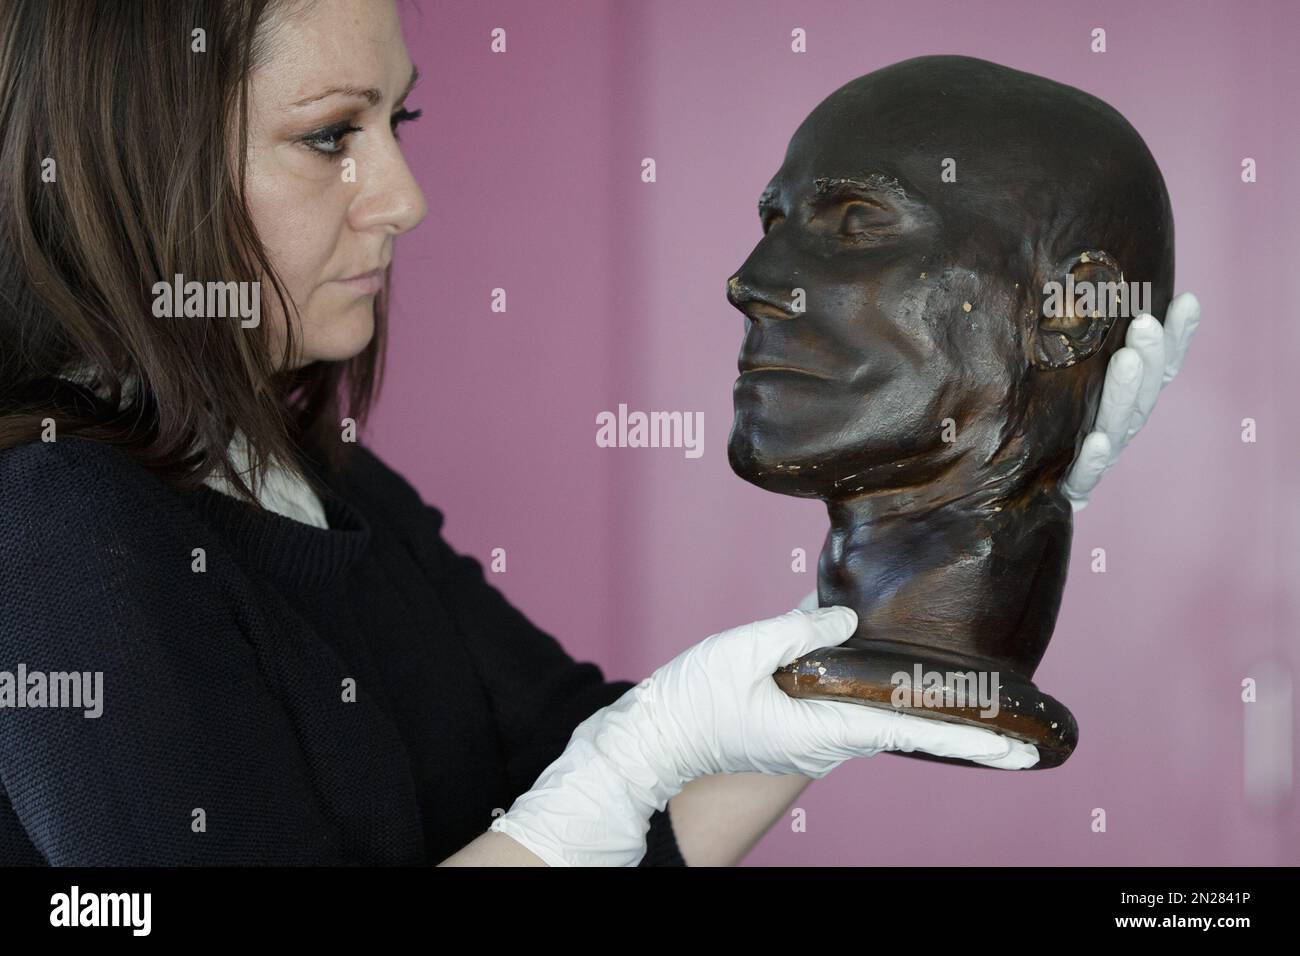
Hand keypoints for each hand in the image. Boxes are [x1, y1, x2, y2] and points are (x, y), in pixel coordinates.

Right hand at [490, 605, 1037, 865]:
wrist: (650, 742)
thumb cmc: (690, 706)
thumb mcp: (741, 654)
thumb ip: (800, 629)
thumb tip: (851, 614)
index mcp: (825, 726)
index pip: (914, 729)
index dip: (972, 736)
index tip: (1021, 748)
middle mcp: (831, 734)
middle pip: (911, 723)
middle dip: (967, 726)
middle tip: (1024, 730)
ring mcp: (815, 728)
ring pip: (882, 707)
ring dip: (926, 699)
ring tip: (974, 687)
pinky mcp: (796, 714)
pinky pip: (849, 693)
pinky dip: (878, 676)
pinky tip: (886, 644)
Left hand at [1061, 292, 1200, 510]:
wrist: (1021, 497)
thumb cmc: (1046, 428)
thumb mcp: (1060, 384)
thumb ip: (1074, 348)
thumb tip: (1071, 288)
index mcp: (1124, 403)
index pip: (1159, 367)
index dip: (1177, 338)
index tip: (1186, 301)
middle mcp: (1118, 428)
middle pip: (1142, 392)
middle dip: (1149, 356)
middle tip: (1145, 323)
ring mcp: (1098, 458)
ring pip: (1119, 425)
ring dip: (1122, 393)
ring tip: (1125, 359)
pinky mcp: (1072, 488)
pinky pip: (1084, 475)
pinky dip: (1094, 459)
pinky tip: (1098, 441)